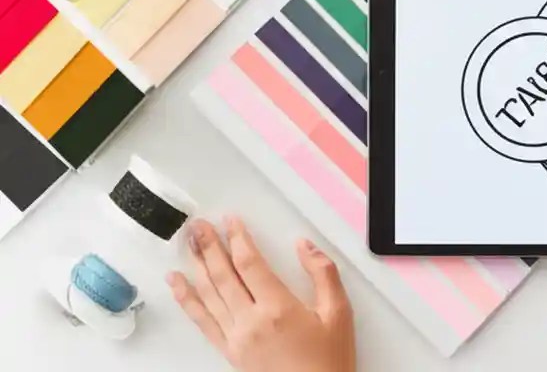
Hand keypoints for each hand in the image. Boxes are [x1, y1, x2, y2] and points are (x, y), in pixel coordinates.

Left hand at [167, 217, 354, 371]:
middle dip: (209, 247)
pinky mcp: (229, 351)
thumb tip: (305, 246)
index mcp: (279, 308)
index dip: (238, 238)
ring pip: (208, 295)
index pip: (250, 264)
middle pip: (223, 275)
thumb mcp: (339, 313)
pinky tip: (177, 284)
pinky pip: (201, 321)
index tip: (230, 220)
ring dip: (195, 266)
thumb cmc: (329, 360)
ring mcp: (236, 337)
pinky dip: (186, 300)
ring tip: (187, 244)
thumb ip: (323, 273)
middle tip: (198, 225)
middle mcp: (251, 321)